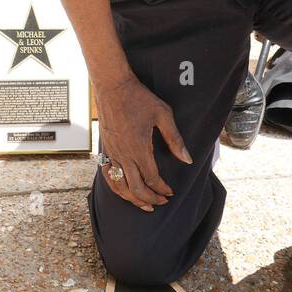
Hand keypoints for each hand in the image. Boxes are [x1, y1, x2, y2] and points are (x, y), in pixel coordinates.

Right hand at [94, 74, 191, 211]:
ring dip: (132, 198)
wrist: (113, 86)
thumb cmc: (138, 98)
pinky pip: (107, 175)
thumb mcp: (163, 114)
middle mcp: (123, 154)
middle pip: (136, 188)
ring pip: (120, 186)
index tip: (171, 192)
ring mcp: (112, 153)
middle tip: (161, 202)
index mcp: (139, 148)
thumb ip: (175, 139)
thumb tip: (187, 159)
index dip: (162, 189)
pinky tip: (123, 191)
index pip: (152, 178)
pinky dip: (116, 187)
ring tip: (143, 205)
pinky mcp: (105, 149)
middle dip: (150, 199)